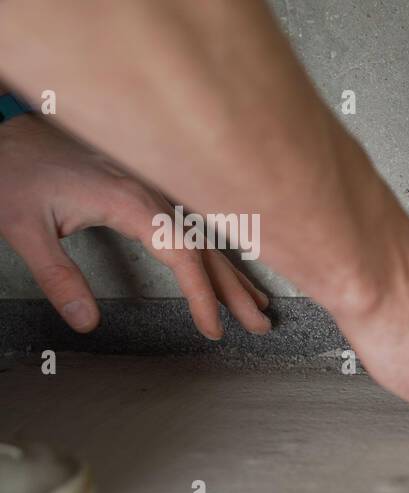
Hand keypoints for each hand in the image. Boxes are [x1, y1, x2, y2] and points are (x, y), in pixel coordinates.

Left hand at [0, 115, 268, 338]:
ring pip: (206, 237)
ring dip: (234, 274)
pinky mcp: (149, 189)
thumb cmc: (15, 170)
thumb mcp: (23, 226)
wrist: (8, 124)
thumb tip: (85, 321)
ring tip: (258, 307)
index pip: (184, 257)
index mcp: (131, 202)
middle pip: (208, 249)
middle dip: (236, 291)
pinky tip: (228, 269)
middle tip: (260, 326)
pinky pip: (194, 225)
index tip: (212, 329)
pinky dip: (216, 253)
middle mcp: (152, 193)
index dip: (202, 296)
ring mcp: (155, 189)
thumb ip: (57, 276)